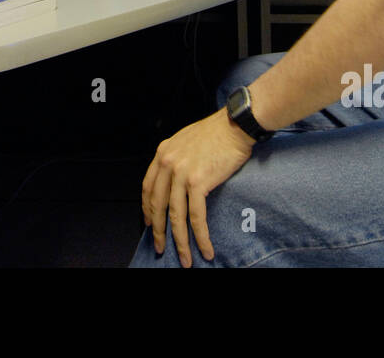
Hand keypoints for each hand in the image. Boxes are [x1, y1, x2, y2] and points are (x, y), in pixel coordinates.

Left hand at [141, 108, 254, 266]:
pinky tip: (205, 248)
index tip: (149, 223)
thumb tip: (176, 180)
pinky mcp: (199, 182)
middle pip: (158, 205)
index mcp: (164, 153)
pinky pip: (196, 216)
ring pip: (176, 215)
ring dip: (180, 241)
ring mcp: (182, 173)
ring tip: (185, 258)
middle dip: (159, 231)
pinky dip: (200, 236)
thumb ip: (177, 158)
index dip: (147, 208)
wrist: (236, 125)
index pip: (148, 186)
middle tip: (160, 248)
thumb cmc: (217, 132)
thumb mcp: (186, 140)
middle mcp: (168, 163)